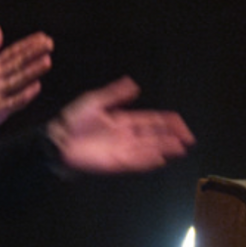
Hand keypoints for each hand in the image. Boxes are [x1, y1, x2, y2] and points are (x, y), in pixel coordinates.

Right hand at [0, 23, 53, 135]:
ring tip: (46, 61)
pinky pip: (14, 101)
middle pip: (16, 63)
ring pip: (17, 79)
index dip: (28, 44)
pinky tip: (36, 86)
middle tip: (49, 44)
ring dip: (32, 70)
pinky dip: (25, 94)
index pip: (12, 52)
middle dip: (33, 53)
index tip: (42, 37)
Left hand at [46, 76, 194, 173]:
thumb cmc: (74, 121)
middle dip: (173, 138)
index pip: (154, 121)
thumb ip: (115, 93)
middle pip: (156, 136)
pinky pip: (136, 161)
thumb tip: (134, 84)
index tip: (182, 126)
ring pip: (150, 149)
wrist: (58, 140)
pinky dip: (148, 160)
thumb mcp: (95, 101)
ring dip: (165, 149)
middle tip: (188, 140)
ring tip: (180, 148)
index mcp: (126, 121)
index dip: (170, 123)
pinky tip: (160, 159)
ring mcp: (123, 150)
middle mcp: (128, 136)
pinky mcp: (115, 162)